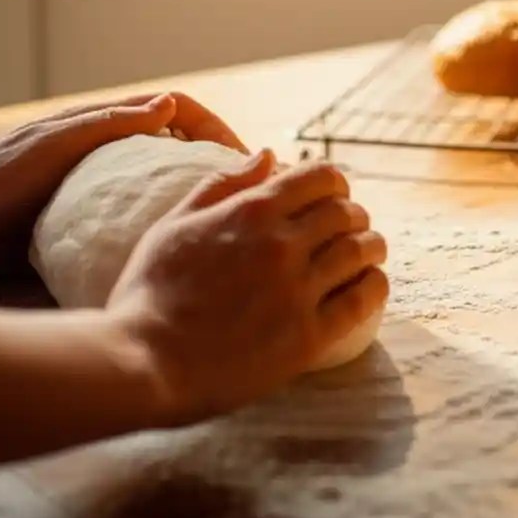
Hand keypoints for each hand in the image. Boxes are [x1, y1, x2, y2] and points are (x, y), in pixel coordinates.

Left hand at [0, 93, 247, 281]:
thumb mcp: (54, 144)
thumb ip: (110, 122)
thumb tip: (170, 104)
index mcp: (108, 127)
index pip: (180, 112)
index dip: (216, 128)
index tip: (243, 157)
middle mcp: (114, 157)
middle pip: (184, 150)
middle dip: (224, 166)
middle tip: (256, 196)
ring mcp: (108, 194)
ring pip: (171, 189)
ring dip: (206, 200)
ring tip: (235, 227)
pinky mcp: (97, 229)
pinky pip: (148, 226)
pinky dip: (174, 232)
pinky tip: (189, 255)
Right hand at [107, 151, 388, 425]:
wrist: (142, 363)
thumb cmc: (149, 293)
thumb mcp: (173, 225)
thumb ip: (223, 185)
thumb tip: (268, 154)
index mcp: (251, 212)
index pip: (322, 177)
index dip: (334, 182)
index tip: (332, 195)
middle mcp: (282, 244)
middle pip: (348, 212)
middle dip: (354, 214)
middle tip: (350, 227)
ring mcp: (298, 290)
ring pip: (363, 249)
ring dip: (371, 245)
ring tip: (369, 251)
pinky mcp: (309, 336)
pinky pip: (364, 298)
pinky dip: (375, 283)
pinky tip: (370, 283)